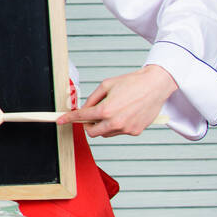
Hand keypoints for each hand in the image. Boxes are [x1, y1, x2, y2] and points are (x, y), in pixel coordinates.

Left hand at [57, 64, 178, 137]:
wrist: (155, 85)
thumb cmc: (132, 83)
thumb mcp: (106, 85)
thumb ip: (92, 99)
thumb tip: (83, 109)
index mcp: (106, 110)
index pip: (81, 117)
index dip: (68, 119)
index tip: (60, 120)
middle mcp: (116, 122)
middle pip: (92, 132)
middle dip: (88, 125)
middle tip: (92, 115)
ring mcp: (126, 129)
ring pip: (106, 133)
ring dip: (103, 125)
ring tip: (113, 110)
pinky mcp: (135, 132)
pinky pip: (119, 132)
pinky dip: (117, 125)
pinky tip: (125, 113)